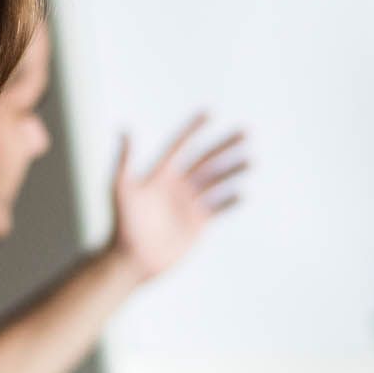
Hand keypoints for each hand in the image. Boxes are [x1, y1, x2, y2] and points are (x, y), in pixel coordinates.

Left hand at [108, 114, 247, 282]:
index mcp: (161, 175)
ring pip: (216, 181)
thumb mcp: (121, 189)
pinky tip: (243, 192)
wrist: (132, 259)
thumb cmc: (123, 224)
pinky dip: (230, 200)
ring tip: (251, 160)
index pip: (180, 146)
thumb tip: (125, 129)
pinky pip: (218, 207)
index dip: (193, 129)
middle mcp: (177, 186)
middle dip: (225, 146)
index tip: (209, 113)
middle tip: (246, 132)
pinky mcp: (197, 223)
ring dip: (233, 170)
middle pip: (206, 160)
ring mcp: (188, 204)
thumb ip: (124, 160)